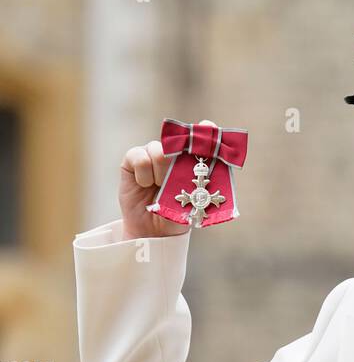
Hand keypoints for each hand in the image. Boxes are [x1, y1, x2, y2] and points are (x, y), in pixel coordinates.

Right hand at [118, 119, 214, 239]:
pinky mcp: (133, 160)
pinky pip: (139, 156)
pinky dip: (144, 173)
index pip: (202, 137)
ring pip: (159, 150)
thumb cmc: (177, 216)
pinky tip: (145, 185)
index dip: (205, 131)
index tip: (208, 128)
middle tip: (181, 174)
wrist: (154, 232)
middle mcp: (173, 153)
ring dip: (162, 171)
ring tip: (161, 187)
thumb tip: (212, 167)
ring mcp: (152, 154)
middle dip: (181, 155)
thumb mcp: (196, 201)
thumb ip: (203, 183)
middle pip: (179, 141)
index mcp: (192, 160)